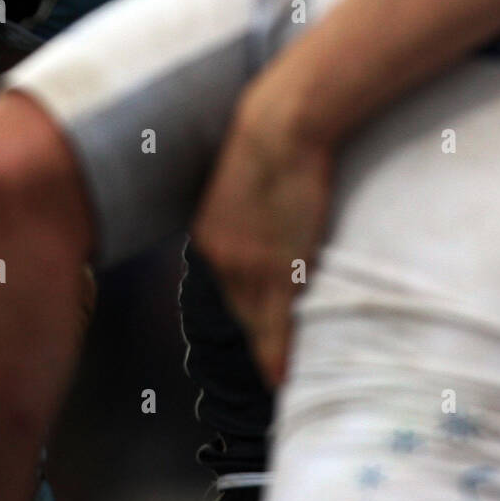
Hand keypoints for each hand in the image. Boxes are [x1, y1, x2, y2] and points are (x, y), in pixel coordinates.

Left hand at [191, 66, 334, 389]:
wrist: (283, 122)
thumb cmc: (274, 137)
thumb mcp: (248, 180)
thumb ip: (252, 212)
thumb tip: (268, 223)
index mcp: (213, 235)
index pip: (229, 286)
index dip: (249, 308)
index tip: (261, 326)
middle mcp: (222, 256)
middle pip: (240, 308)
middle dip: (257, 332)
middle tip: (277, 359)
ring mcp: (250, 264)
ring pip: (258, 321)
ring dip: (270, 349)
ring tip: (286, 374)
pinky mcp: (279, 268)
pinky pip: (276, 325)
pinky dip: (278, 355)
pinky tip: (283, 378)